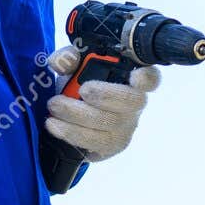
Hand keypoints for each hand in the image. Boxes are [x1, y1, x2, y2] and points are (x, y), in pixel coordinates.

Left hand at [43, 44, 159, 161]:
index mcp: (132, 79)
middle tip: (82, 90)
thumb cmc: (81, 83)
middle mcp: (134, 104)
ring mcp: (126, 127)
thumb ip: (69, 58)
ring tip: (54, 106)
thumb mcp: (74, 66)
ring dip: (78, 115)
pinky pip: (95, 143)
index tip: (135, 77)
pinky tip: (55, 125)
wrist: (70, 115)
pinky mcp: (112, 146)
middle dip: (106, 95)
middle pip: (131, 101)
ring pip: (109, 124)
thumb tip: (64, 60)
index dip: (146, 78)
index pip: (150, 78)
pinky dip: (72, 133)